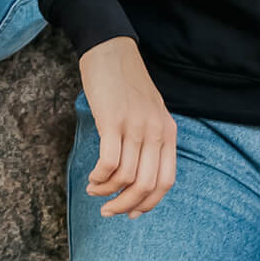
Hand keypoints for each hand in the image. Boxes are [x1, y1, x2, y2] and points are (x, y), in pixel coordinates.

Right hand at [78, 37, 176, 218]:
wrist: (109, 47)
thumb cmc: (125, 81)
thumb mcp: (149, 110)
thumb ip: (150, 139)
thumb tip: (139, 177)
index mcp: (168, 130)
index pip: (166, 182)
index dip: (148, 204)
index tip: (131, 213)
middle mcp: (155, 130)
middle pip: (145, 185)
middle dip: (124, 206)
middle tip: (107, 211)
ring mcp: (135, 125)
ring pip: (125, 177)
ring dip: (106, 192)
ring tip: (94, 189)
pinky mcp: (112, 119)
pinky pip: (108, 163)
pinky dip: (99, 177)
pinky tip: (92, 177)